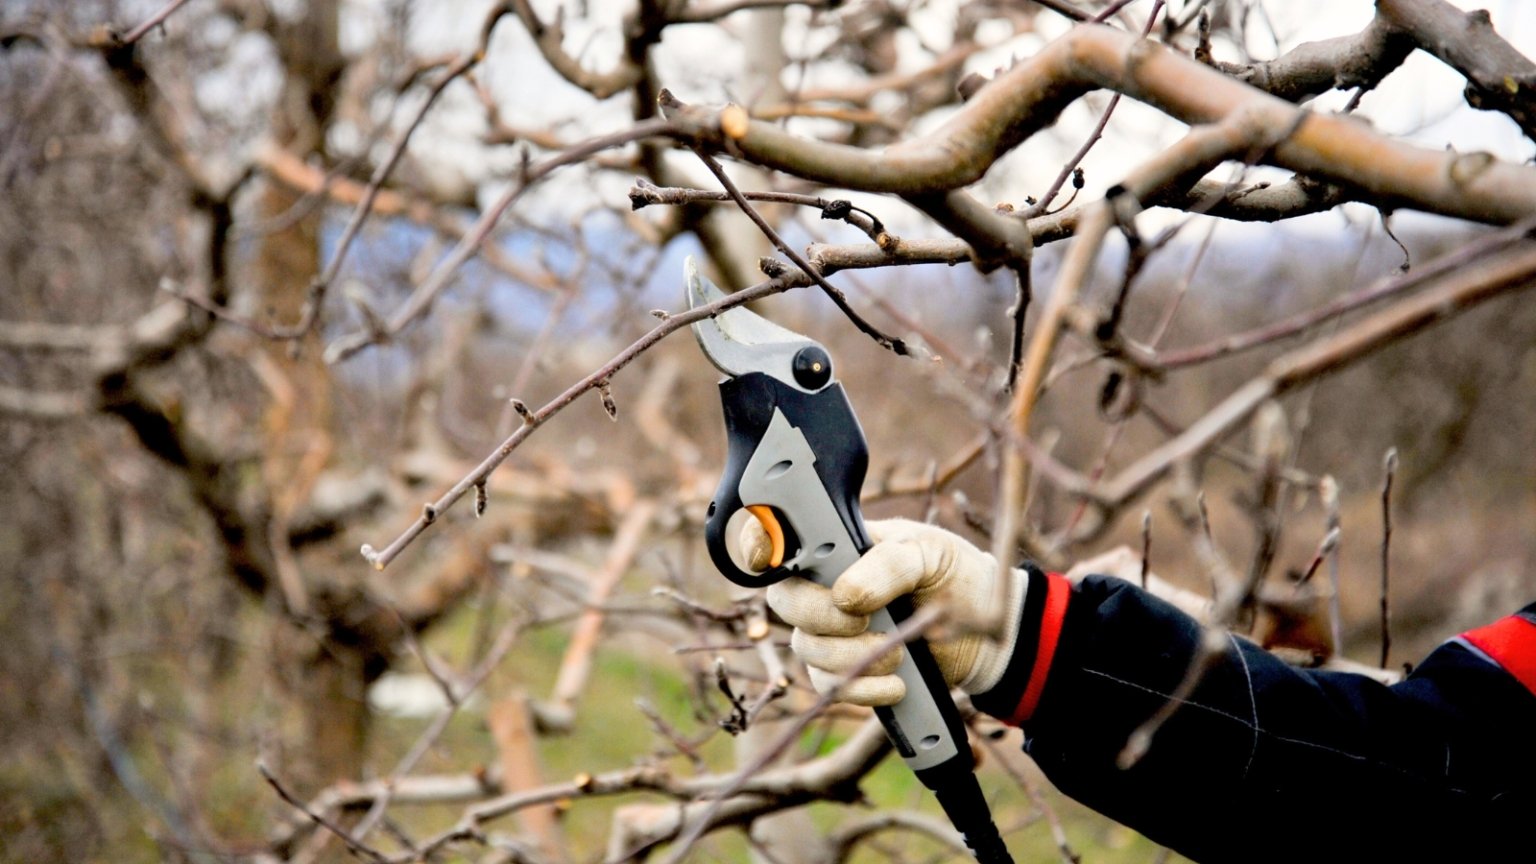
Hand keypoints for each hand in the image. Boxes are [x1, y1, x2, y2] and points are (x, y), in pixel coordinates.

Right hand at [742, 518, 1024, 705]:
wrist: (992, 633)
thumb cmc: (955, 575)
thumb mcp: (928, 552)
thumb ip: (887, 565)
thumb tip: (844, 596)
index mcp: (836, 542)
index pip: (775, 536)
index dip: (757, 544)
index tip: (767, 561)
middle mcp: (823, 584)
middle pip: (783, 600)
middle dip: (820, 614)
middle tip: (862, 618)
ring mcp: (829, 629)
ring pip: (805, 647)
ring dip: (850, 655)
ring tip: (899, 651)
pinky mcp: (844, 670)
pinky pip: (828, 685)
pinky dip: (862, 688)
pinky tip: (897, 683)